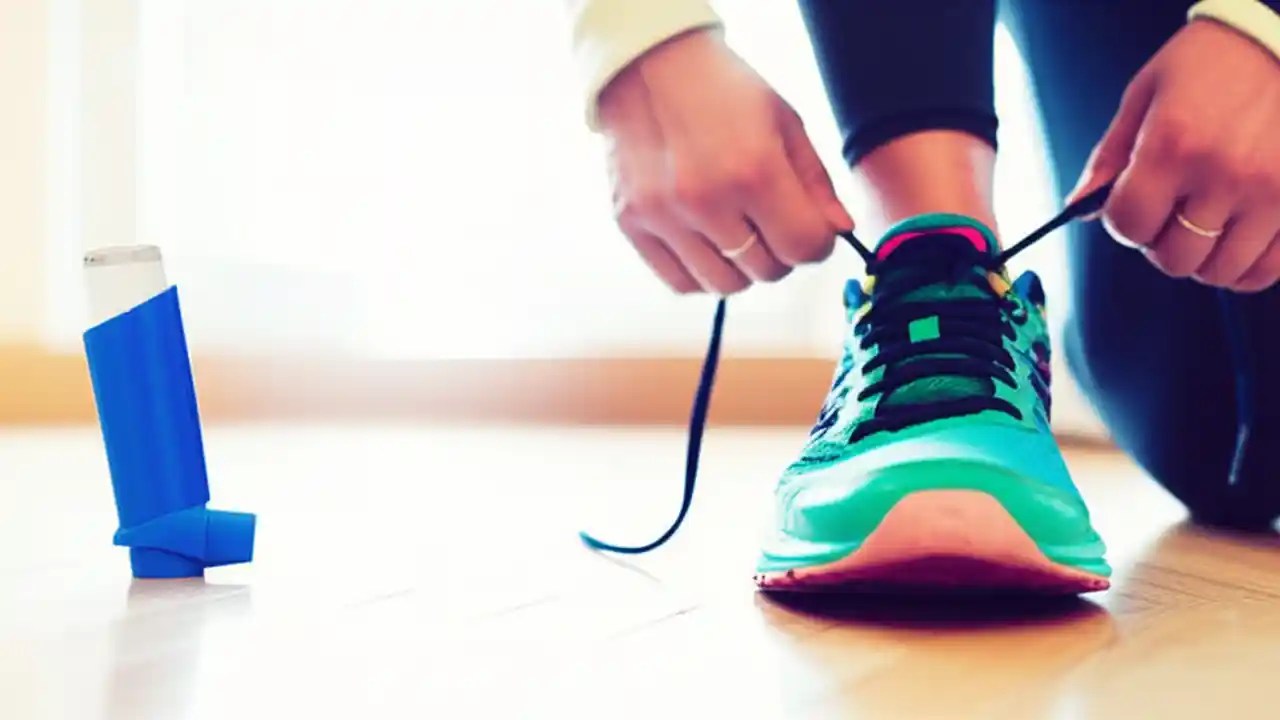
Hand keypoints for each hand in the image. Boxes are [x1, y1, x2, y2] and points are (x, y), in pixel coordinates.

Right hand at [598, 28, 852, 294]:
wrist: (647, 65)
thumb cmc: (723, 90)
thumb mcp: (784, 122)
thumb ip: (816, 183)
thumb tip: (838, 231)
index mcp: (754, 169)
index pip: (805, 247)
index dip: (817, 241)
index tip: (810, 225)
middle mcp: (706, 200)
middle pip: (768, 271)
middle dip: (780, 251)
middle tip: (770, 220)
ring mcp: (663, 216)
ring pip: (724, 286)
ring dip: (741, 266)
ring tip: (736, 230)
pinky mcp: (631, 223)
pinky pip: (680, 282)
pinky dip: (701, 271)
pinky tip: (705, 240)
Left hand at [1069, 19, 1279, 291]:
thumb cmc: (1210, 63)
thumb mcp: (1146, 94)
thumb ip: (1111, 156)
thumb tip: (1080, 207)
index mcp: (1174, 145)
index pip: (1129, 224)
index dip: (1123, 222)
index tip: (1132, 206)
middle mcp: (1223, 174)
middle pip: (1173, 258)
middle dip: (1160, 242)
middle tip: (1170, 213)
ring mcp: (1270, 193)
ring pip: (1219, 271)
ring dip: (1203, 257)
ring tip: (1205, 222)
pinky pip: (1266, 269)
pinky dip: (1244, 265)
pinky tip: (1236, 240)